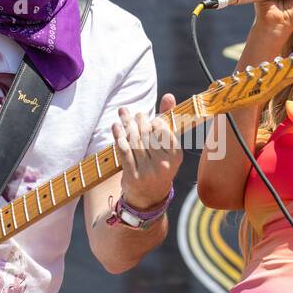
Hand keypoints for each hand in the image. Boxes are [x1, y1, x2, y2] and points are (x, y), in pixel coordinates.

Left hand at [113, 93, 181, 210]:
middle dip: (137, 120)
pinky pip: (124, 150)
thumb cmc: (158, 164)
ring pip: (135, 141)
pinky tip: (115, 126)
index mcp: (176, 155)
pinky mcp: (133, 176)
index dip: (153, 121)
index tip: (147, 118)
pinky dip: (119, 136)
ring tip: (122, 114)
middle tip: (130, 112)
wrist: (148, 197)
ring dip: (126, 124)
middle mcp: (164, 164)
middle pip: (147, 134)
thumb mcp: (167, 147)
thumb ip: (168, 120)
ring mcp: (148, 171)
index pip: (163, 130)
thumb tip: (168, 95)